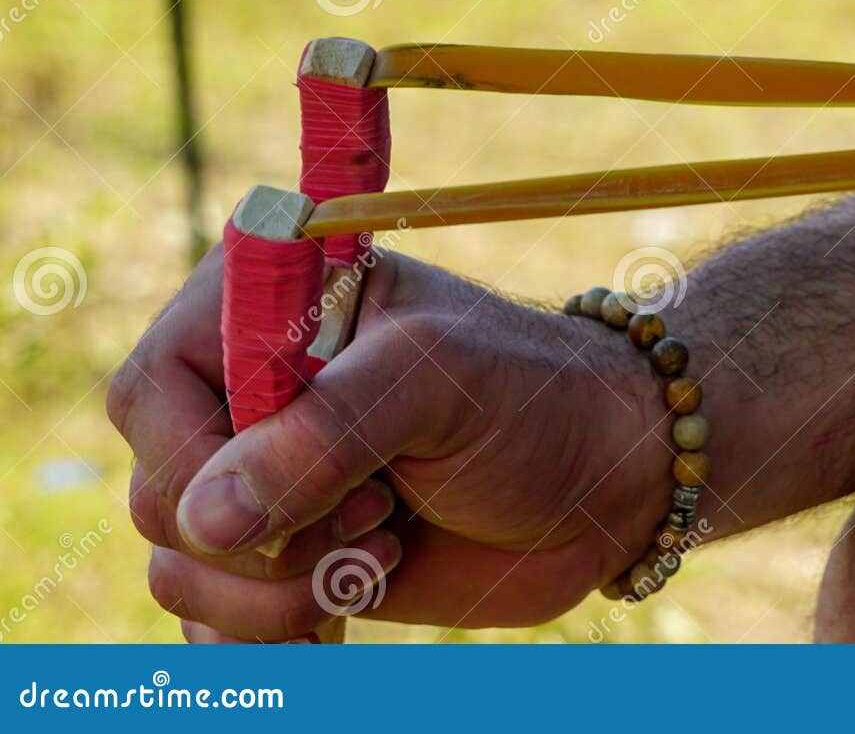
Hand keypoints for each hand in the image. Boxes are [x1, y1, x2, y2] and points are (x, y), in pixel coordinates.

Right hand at [107, 246, 668, 639]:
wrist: (608, 477)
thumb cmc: (534, 396)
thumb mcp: (438, 381)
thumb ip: (326, 434)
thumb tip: (203, 520)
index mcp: (270, 307)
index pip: (153, 388)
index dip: (199, 461)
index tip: (295, 491)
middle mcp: (252, 393)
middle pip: (161, 494)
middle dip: (265, 537)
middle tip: (381, 511)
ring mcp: (269, 480)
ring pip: (183, 569)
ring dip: (278, 595)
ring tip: (386, 548)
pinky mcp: (294, 556)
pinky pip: (214, 620)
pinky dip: (261, 639)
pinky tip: (341, 612)